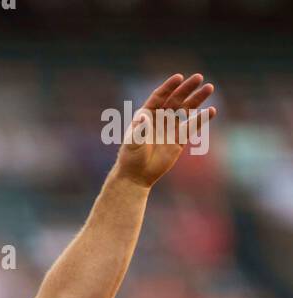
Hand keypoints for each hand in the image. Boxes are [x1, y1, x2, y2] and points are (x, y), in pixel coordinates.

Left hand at [116, 73, 216, 187]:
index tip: (179, 77)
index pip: (160, 96)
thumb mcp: (132, 142)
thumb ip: (139, 129)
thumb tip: (144, 117)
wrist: (137, 175)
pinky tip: (211, 111)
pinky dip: (201, 119)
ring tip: (209, 88)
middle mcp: (160, 118)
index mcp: (147, 114)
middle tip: (199, 78)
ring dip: (197, 99)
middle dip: (187, 88)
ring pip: (186, 110)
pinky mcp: (179, 140)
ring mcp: (170, 128)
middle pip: (175, 99)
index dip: (169, 87)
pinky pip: (191, 127)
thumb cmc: (131, 157)